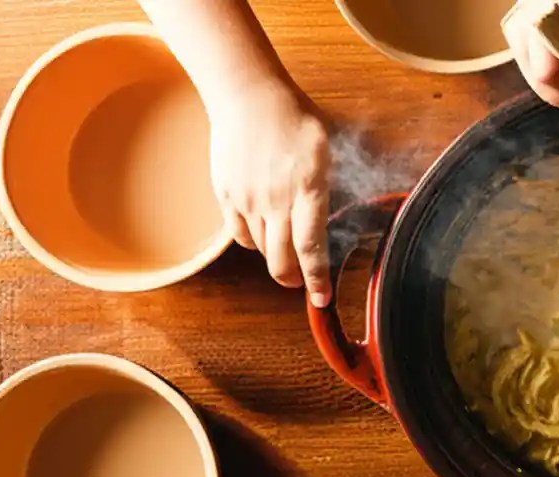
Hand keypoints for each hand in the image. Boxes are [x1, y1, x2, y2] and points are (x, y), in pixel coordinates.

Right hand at [210, 81, 331, 304]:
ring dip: (276, 258)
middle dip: (292, 279)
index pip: (311, 248)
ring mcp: (247, 199)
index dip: (317, 279)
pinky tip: (263, 238)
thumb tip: (332, 214)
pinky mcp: (225, 194)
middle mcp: (275, 200)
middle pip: (282, 259)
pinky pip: (239, 234)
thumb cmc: (294, 118)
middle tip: (301, 284)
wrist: (247, 95)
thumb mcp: (326, 150)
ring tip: (285, 255)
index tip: (322, 299)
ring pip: (262, 249)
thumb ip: (327, 186)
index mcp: (307, 189)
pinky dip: (253, 242)